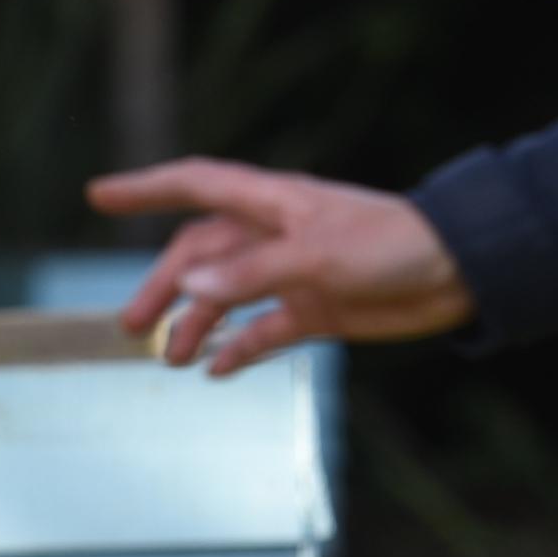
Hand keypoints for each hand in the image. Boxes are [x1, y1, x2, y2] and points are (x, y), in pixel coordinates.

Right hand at [86, 159, 474, 374]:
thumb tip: (189, 291)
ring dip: (196, 325)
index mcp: (269, 204)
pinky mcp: (317, 309)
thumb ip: (250, 274)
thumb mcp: (316, 256)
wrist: (459, 273)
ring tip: (171, 358)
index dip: (145, 189)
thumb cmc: (391, 244)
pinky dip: (240, 347)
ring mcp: (293, 273)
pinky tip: (219, 370)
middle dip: (162, 286)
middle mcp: (273, 235)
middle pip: (200, 254)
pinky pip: (264, 329)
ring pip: (226, 296)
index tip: (98, 196)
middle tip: (129, 324)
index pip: (193, 186)